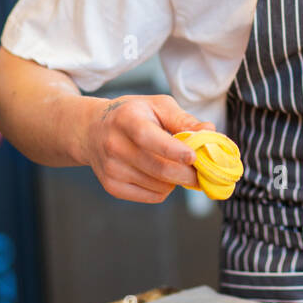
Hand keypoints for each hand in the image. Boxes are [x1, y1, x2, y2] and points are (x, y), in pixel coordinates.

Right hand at [82, 94, 214, 202]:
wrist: (93, 131)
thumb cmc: (134, 115)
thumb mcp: (158, 106)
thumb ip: (184, 120)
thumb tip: (210, 132)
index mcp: (127, 120)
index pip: (150, 138)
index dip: (175, 151)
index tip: (194, 157)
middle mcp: (115, 145)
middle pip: (160, 169)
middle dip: (188, 173)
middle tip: (202, 170)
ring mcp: (111, 169)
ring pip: (160, 186)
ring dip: (177, 180)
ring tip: (176, 166)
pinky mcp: (112, 187)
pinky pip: (152, 197)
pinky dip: (165, 189)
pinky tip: (161, 174)